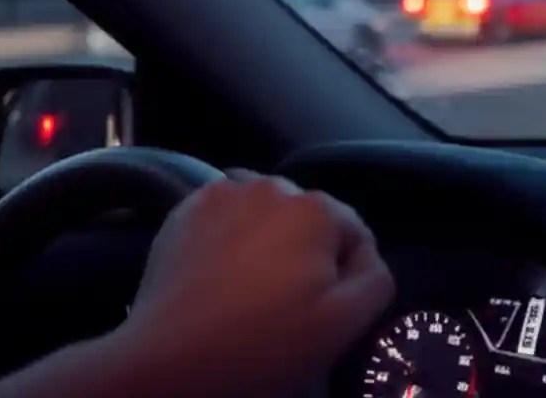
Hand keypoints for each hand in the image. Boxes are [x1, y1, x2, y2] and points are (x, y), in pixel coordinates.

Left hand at [114, 173, 394, 396]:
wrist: (169, 358)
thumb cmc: (263, 342)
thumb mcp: (344, 323)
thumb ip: (376, 279)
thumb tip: (366, 256)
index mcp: (317, 209)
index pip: (355, 236)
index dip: (346, 276)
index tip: (319, 309)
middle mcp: (273, 186)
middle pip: (310, 221)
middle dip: (305, 253)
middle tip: (283, 302)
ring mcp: (223, 192)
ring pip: (268, 214)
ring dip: (268, 240)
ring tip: (249, 286)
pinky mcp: (185, 208)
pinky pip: (227, 215)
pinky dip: (230, 236)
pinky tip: (219, 273)